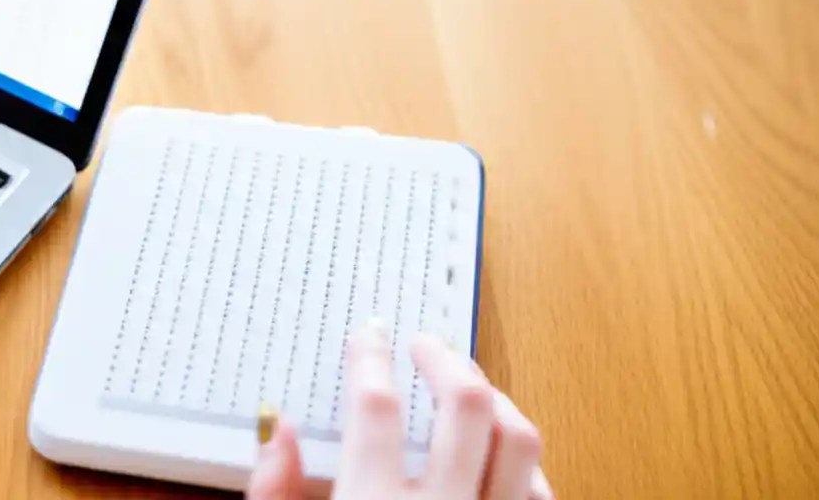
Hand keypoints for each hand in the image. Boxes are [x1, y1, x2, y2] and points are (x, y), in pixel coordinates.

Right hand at [248, 323, 551, 499]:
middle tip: (425, 345)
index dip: (370, 357)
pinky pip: (542, 487)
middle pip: (463, 405)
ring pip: (518, 437)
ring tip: (469, 384)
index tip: (369, 334)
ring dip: (494, 400)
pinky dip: (522, 457)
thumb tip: (279, 429)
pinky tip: (499, 446)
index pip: (377, 409)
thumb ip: (276, 493)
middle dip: (444, 361)